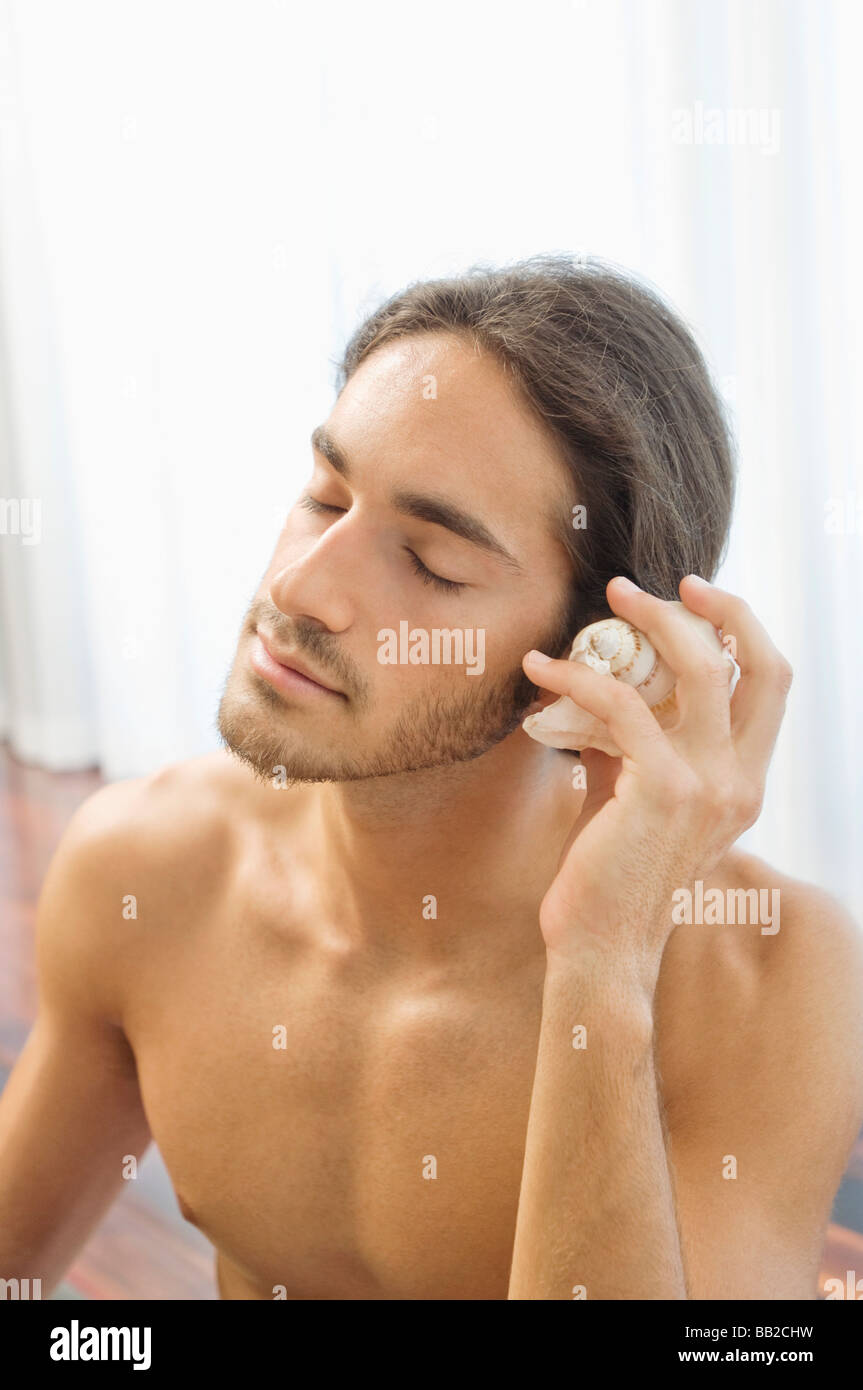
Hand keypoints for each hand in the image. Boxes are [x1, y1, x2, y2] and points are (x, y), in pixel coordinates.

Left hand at [522, 575, 792, 989]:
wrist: (599, 946)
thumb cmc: (608, 875)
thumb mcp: (634, 797)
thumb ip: (633, 743)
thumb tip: (599, 682)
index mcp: (744, 784)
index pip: (770, 686)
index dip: (741, 631)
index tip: (692, 600)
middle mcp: (741, 782)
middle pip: (764, 665)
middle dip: (717, 608)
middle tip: (652, 587)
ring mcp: (710, 785)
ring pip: (701, 667)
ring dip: (649, 622)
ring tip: (604, 603)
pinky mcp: (662, 787)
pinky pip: (622, 703)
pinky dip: (577, 676)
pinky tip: (540, 669)